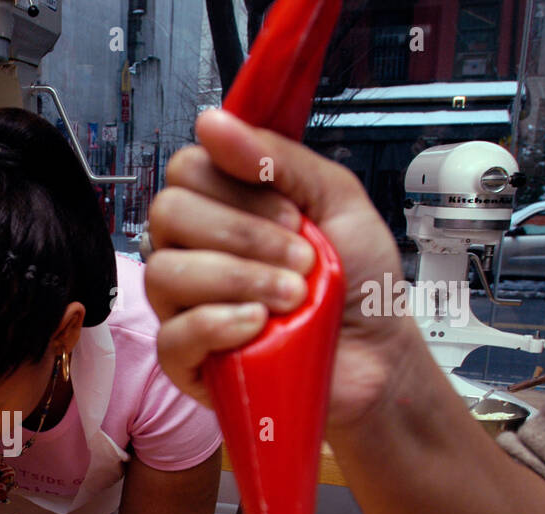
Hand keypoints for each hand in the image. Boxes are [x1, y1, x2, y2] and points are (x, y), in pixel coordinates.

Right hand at [146, 109, 410, 432]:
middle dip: (243, 235)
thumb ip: (278, 157)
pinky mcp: (186, 360)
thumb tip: (214, 122)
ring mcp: (184, 306)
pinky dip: (220, 324)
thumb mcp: (337, 200)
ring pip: (165, 272)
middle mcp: (196, 252)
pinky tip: (258, 327)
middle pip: (168, 213)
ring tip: (291, 298)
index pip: (186, 169)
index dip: (234, 186)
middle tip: (299, 259)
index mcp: (225, 209)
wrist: (378, 357)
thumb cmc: (358, 286)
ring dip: (239, 279)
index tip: (289, 213)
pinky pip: (172, 334)